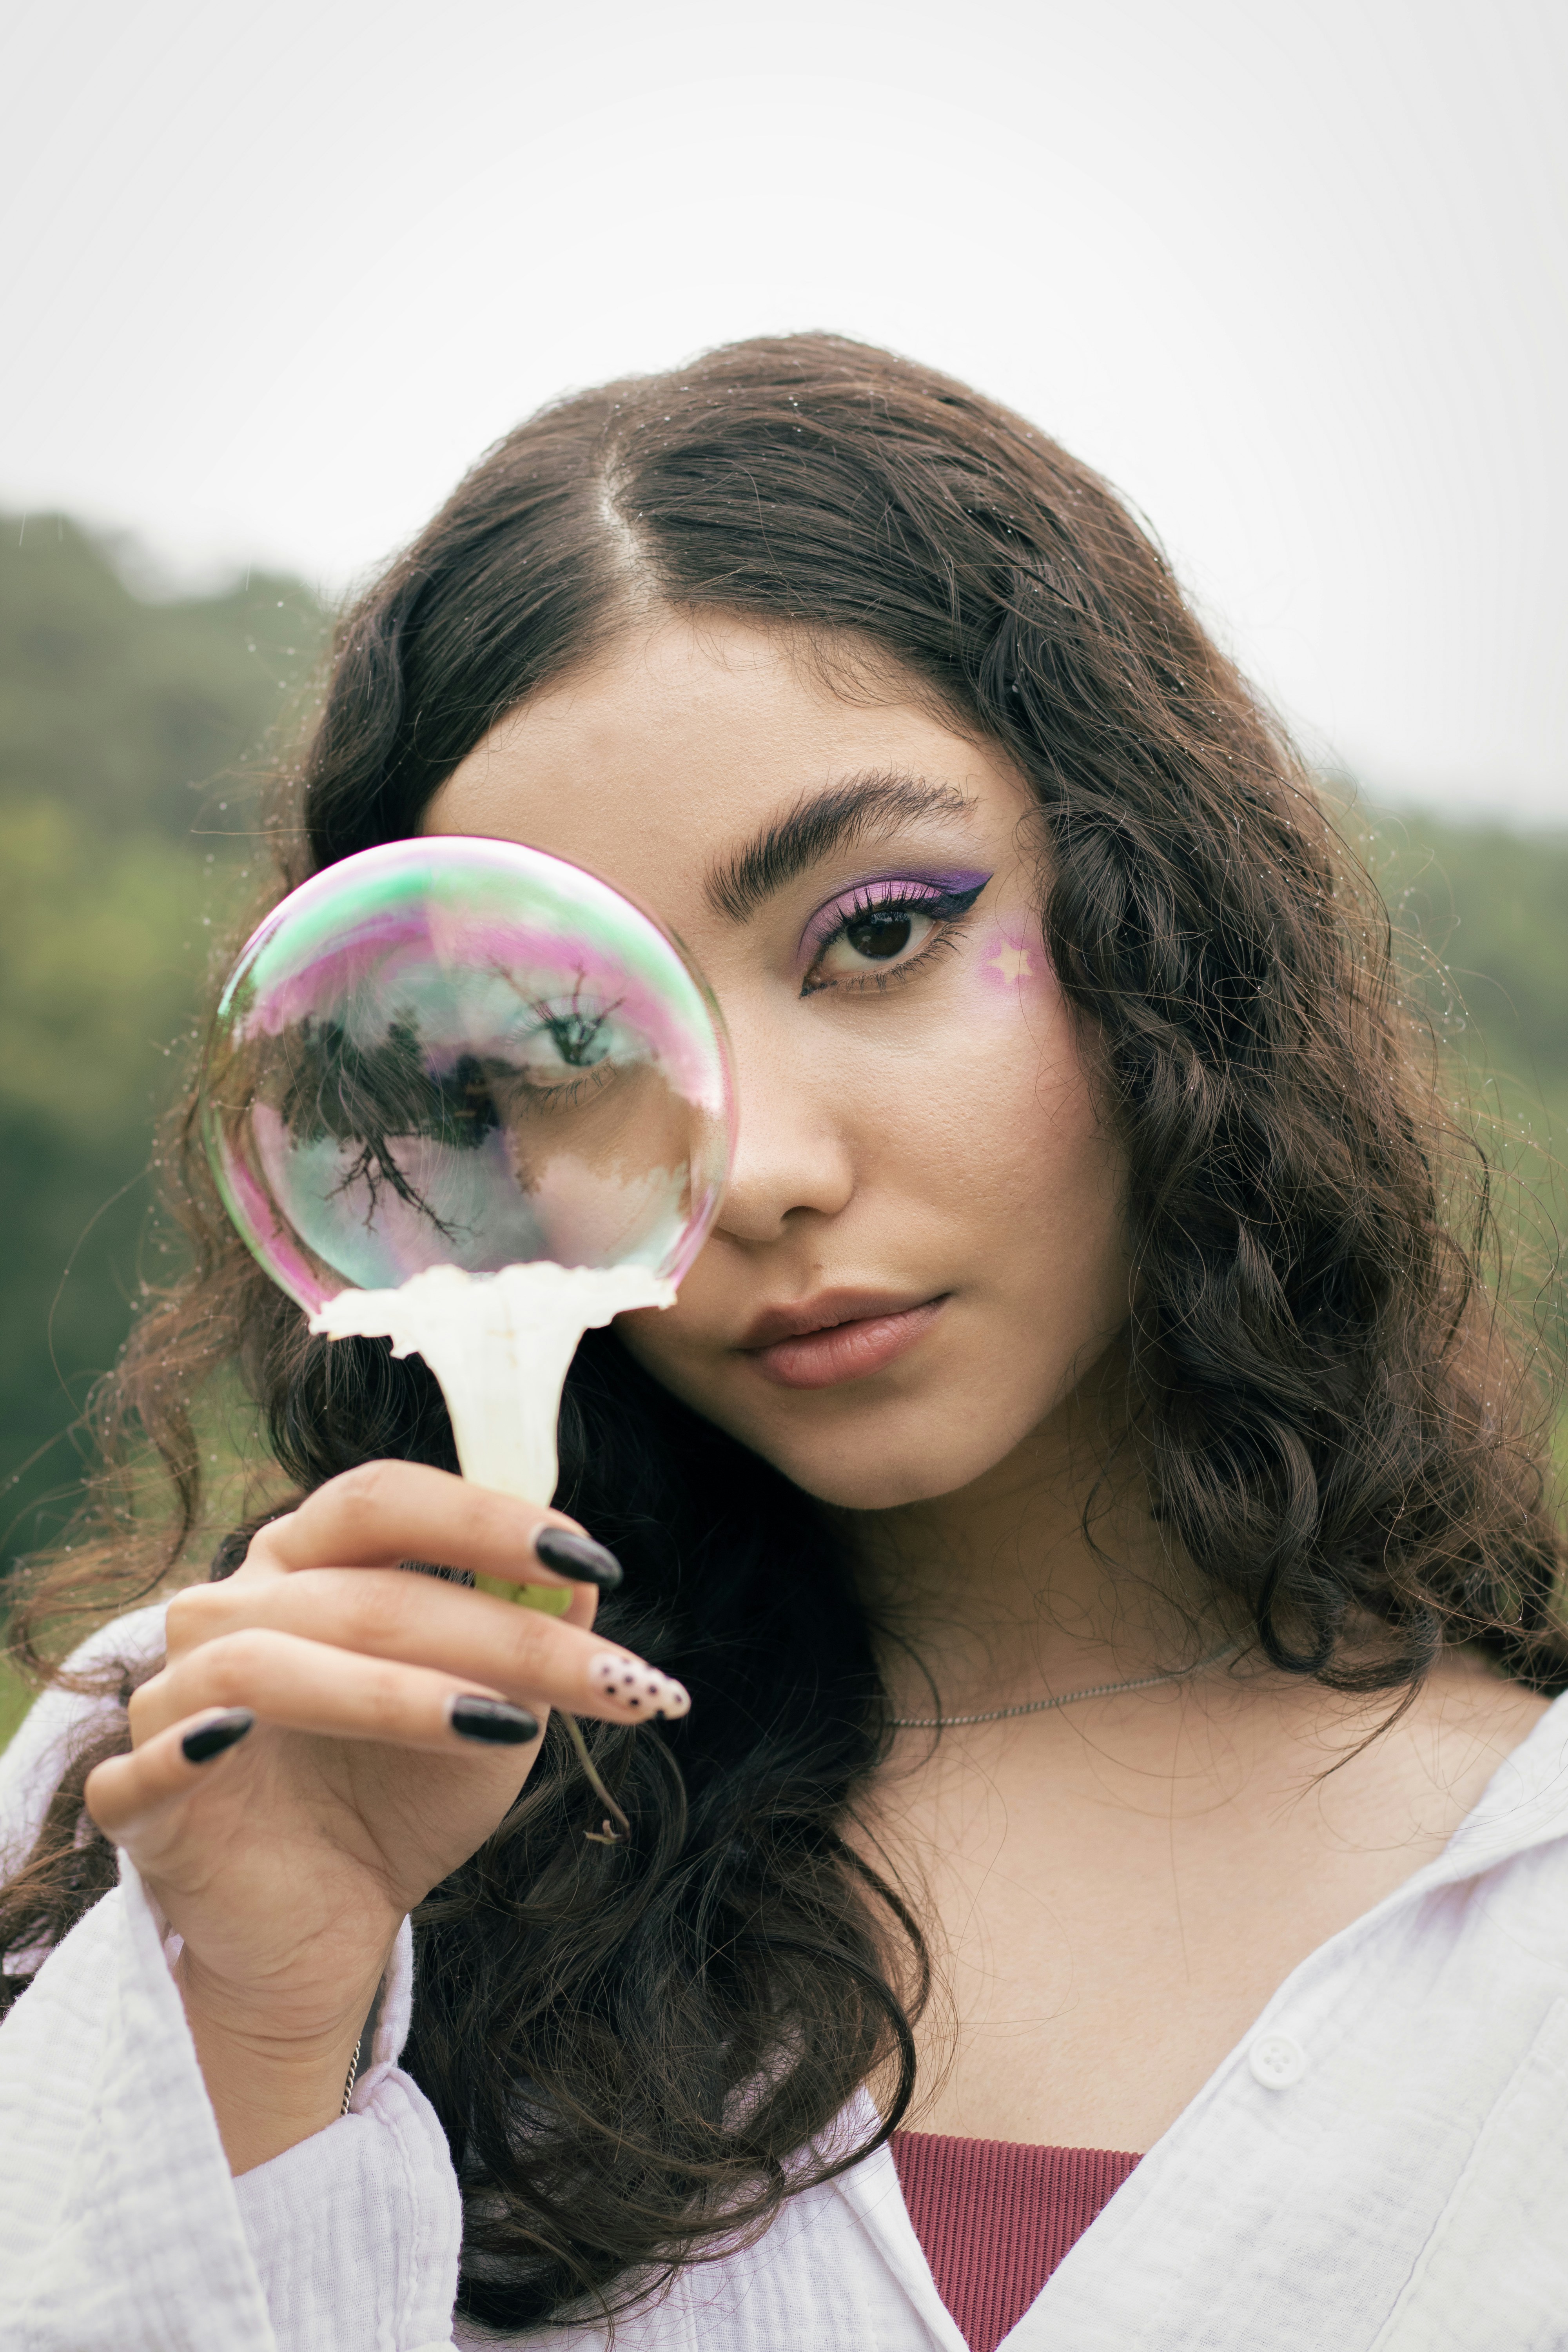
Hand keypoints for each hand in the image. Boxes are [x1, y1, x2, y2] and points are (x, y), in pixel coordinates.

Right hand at [84, 1461, 687, 2170]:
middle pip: (360, 1590)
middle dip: (499, 1632)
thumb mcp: (490, 1712)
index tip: (590, 1558)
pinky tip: (239, 1739)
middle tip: (609, 1677)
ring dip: (394, 1693)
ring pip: (266, 1663)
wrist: (324, 1927)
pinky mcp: (135, 1800)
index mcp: (305, 1562)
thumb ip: (526, 1637)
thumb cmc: (401, 1794)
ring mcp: (173, 1700)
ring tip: (504, 1725)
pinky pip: (147, 1760)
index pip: (383, 1501)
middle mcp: (230, 1609)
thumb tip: (582, 1577)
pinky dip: (191, 1745)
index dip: (484, 1517)